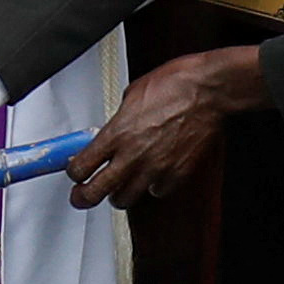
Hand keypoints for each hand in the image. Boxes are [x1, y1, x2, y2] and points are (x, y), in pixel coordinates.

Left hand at [61, 49, 263, 208]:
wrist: (209, 91)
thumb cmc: (175, 84)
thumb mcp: (132, 95)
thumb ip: (118, 120)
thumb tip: (111, 131)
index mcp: (117, 133)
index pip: (81, 167)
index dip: (74, 173)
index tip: (75, 173)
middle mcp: (134, 155)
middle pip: (96, 192)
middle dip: (83, 197)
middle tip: (81, 197)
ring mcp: (156, 168)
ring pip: (126, 199)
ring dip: (118, 194)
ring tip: (118, 187)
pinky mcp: (178, 174)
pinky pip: (157, 192)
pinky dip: (152, 187)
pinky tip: (152, 175)